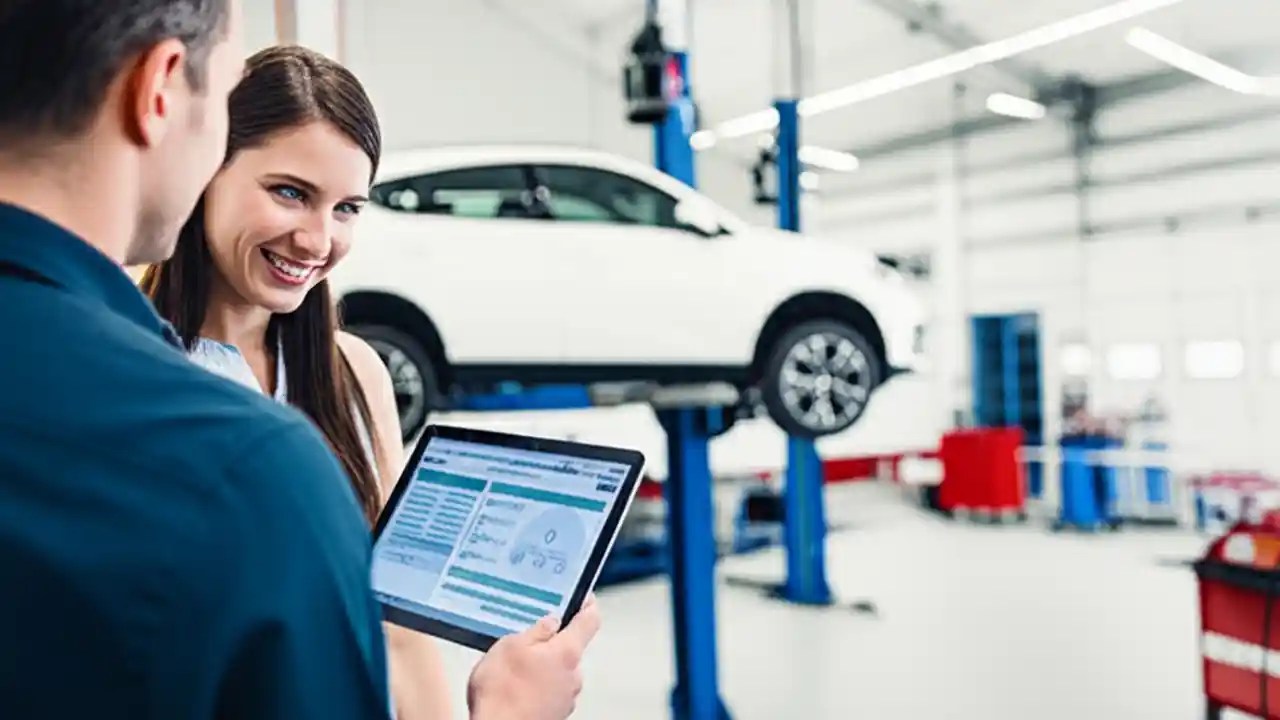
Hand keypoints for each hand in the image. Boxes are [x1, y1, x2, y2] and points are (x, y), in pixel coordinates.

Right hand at [467, 595, 601, 719]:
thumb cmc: (501, 693)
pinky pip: (551, 690)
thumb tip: (550, 621)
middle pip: (571, 648)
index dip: (587, 604)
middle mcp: (573, 675)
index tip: (584, 596)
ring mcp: (566, 697)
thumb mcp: (510, 646)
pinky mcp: (556, 713)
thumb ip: (535, 631)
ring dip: (543, 666)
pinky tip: (516, 688)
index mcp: (567, 652)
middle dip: (552, 642)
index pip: (590, 620)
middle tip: (527, 638)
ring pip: (559, 671)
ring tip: (514, 669)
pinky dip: (538, 686)